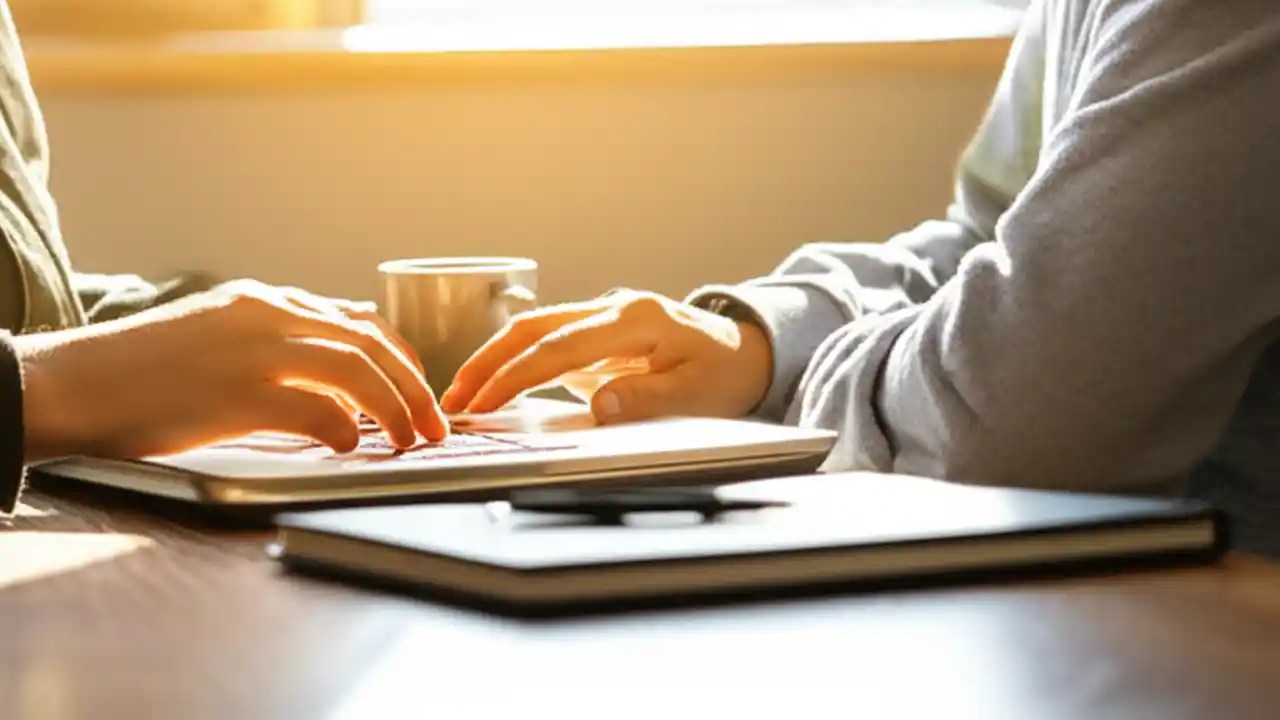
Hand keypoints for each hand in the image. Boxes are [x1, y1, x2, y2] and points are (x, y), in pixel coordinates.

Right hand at [15, 279, 447, 460]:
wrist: (67, 382)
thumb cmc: (142, 374)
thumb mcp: (218, 339)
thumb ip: (276, 348)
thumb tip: (338, 381)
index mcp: (264, 302)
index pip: (358, 321)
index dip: (402, 360)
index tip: (421, 391)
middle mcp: (265, 315)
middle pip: (369, 343)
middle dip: (414, 387)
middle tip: (434, 427)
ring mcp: (250, 352)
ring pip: (354, 368)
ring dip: (394, 407)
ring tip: (410, 441)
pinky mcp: (231, 394)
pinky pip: (312, 409)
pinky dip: (343, 429)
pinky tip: (352, 448)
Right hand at [440, 290, 772, 423]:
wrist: (747, 352)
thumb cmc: (725, 374)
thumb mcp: (698, 395)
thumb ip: (648, 400)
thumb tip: (596, 405)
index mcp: (635, 319)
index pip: (559, 347)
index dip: (516, 376)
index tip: (483, 404)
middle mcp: (612, 309)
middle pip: (533, 328)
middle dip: (487, 362)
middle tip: (452, 400)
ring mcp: (602, 318)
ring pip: (533, 331)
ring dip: (494, 361)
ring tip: (461, 397)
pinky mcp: (597, 335)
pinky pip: (546, 345)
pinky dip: (515, 364)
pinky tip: (492, 390)